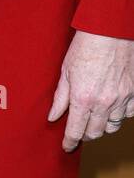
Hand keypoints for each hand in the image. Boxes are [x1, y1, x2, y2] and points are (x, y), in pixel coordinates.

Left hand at [47, 29, 133, 149]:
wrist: (110, 30)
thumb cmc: (85, 46)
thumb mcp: (66, 70)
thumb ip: (60, 97)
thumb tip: (52, 116)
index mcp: (82, 98)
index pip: (75, 130)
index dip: (69, 142)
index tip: (66, 146)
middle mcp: (103, 103)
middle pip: (95, 133)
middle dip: (85, 135)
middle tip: (79, 129)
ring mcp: (120, 99)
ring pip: (112, 126)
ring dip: (102, 126)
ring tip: (94, 117)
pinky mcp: (133, 93)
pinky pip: (128, 115)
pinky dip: (119, 115)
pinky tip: (112, 107)